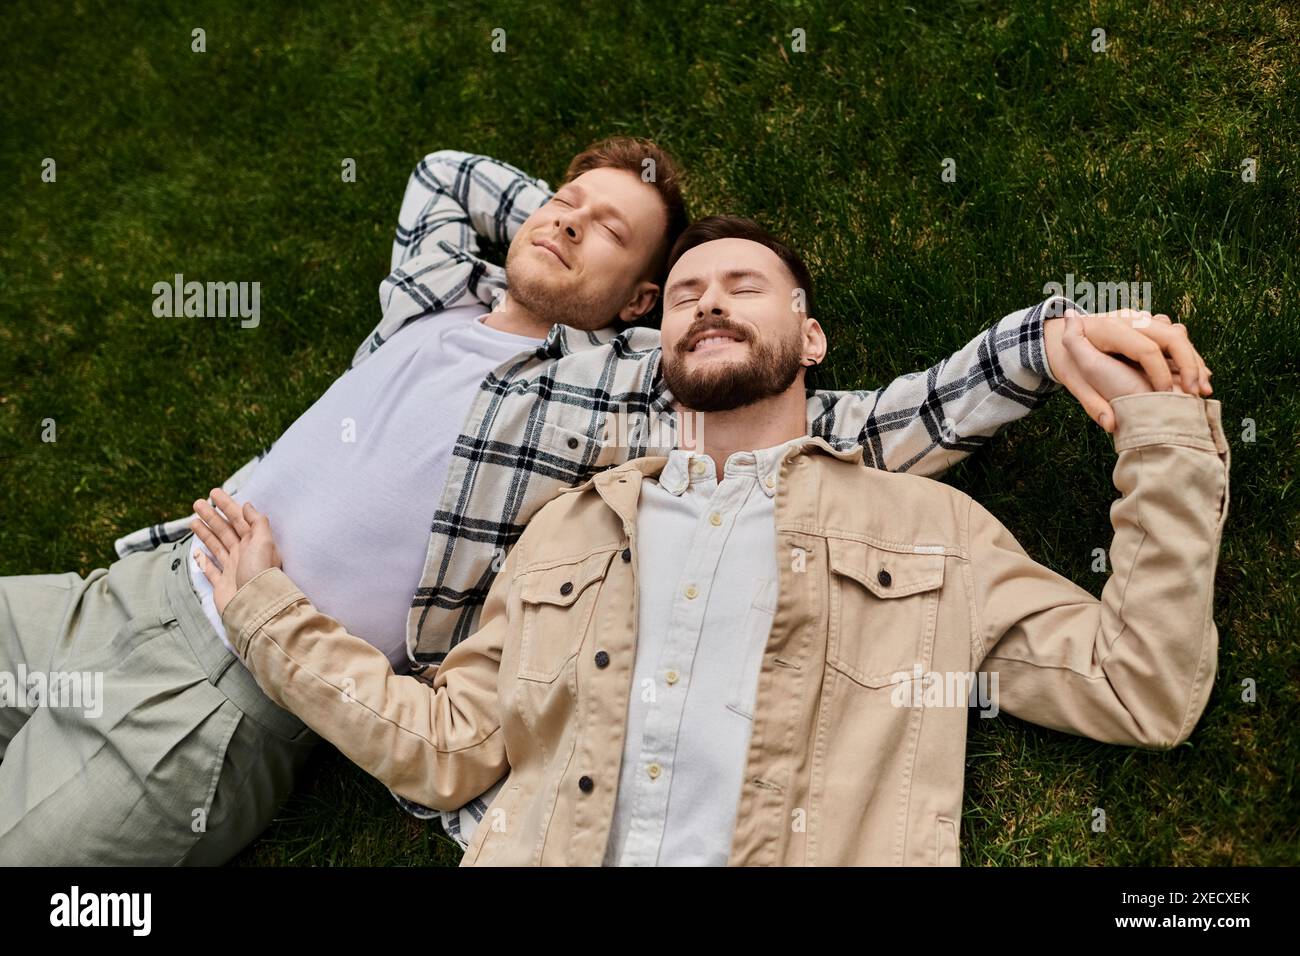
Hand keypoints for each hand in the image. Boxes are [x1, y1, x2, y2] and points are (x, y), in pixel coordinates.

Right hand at [190, 488, 281, 616]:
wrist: (254, 606)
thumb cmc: (260, 573)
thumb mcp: (264, 542)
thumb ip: (257, 523)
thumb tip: (247, 505)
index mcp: (254, 543)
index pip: (238, 519)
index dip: (227, 505)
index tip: (213, 493)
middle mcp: (243, 554)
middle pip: (225, 530)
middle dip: (212, 516)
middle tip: (196, 503)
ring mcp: (232, 569)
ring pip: (217, 546)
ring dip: (206, 533)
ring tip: (193, 520)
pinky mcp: (222, 584)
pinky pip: (211, 570)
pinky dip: (204, 561)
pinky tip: (197, 552)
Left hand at [1061, 313, 1188, 412]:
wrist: (1057, 340)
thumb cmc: (1067, 364)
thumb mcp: (1073, 381)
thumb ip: (1091, 402)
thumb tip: (1111, 424)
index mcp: (1107, 329)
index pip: (1146, 349)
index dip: (1159, 374)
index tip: (1164, 396)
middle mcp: (1128, 318)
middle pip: (1170, 336)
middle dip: (1188, 364)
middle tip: (1196, 393)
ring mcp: (1140, 320)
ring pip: (1177, 336)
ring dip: (1194, 361)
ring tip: (1203, 391)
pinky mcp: (1148, 326)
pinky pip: (1175, 338)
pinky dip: (1188, 357)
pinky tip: (1198, 381)